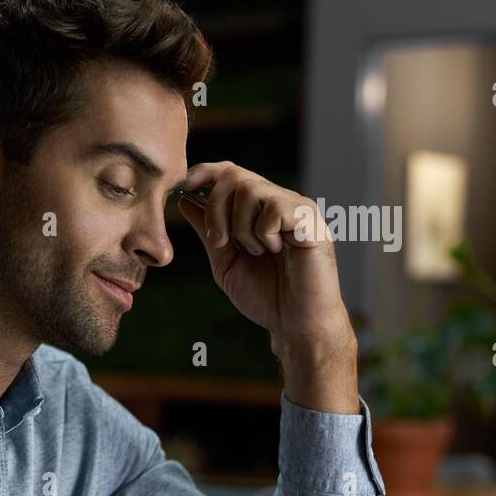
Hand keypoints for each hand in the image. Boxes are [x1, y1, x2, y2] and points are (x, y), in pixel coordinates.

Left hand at [178, 163, 359, 412]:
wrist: (294, 323)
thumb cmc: (265, 295)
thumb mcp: (224, 261)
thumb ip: (208, 231)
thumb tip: (185, 200)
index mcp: (258, 209)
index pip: (231, 172)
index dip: (206, 172)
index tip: (185, 186)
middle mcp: (278, 202)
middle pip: (236, 176)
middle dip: (216, 208)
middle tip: (221, 241)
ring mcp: (296, 208)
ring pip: (252, 191)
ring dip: (241, 227)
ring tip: (256, 252)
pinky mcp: (311, 221)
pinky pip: (274, 209)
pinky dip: (264, 233)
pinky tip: (275, 250)